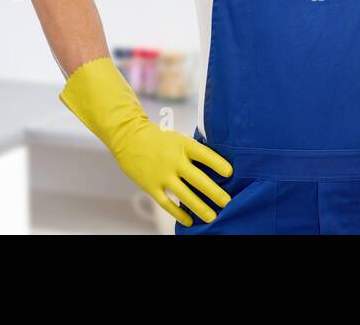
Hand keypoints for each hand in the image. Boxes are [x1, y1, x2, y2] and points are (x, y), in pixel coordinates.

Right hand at [59, 56, 232, 225]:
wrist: (129, 137)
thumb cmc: (160, 139)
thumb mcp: (179, 138)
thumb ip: (194, 152)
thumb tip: (215, 170)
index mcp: (183, 145)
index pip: (205, 155)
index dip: (219, 164)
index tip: (230, 173)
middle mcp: (174, 160)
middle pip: (199, 180)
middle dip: (215, 193)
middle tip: (227, 202)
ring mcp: (162, 174)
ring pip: (185, 195)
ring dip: (200, 207)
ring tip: (213, 217)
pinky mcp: (151, 186)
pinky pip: (167, 203)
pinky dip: (179, 213)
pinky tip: (189, 220)